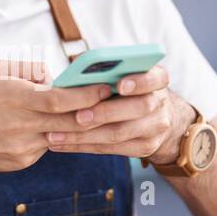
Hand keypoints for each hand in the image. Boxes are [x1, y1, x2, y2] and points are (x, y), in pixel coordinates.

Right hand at [0, 60, 110, 173]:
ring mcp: (24, 148)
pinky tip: (46, 128)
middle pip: (70, 122)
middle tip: (114, 102)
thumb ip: (30, 69)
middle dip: (94, 112)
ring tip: (89, 113)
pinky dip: (50, 135)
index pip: (62, 100)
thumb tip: (54, 78)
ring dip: (74, 126)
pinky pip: (45, 146)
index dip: (88, 95)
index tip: (107, 87)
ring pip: (60, 135)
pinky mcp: (22, 161)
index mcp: (17, 99)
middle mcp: (23, 126)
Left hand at [46, 65, 194, 161]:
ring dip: (84, 135)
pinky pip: (110, 149)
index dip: (139, 81)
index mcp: (157, 79)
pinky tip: (60, 143)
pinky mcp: (144, 148)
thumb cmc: (129, 90)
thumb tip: (79, 66)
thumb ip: (109, 69)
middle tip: (78, 116)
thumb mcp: (127, 74)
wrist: (156, 119)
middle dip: (105, 113)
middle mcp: (160, 104)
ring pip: (119, 133)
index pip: (156, 78)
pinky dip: (82, 146)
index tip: (119, 84)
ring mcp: (155, 128)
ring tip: (55, 134)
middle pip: (137, 108)